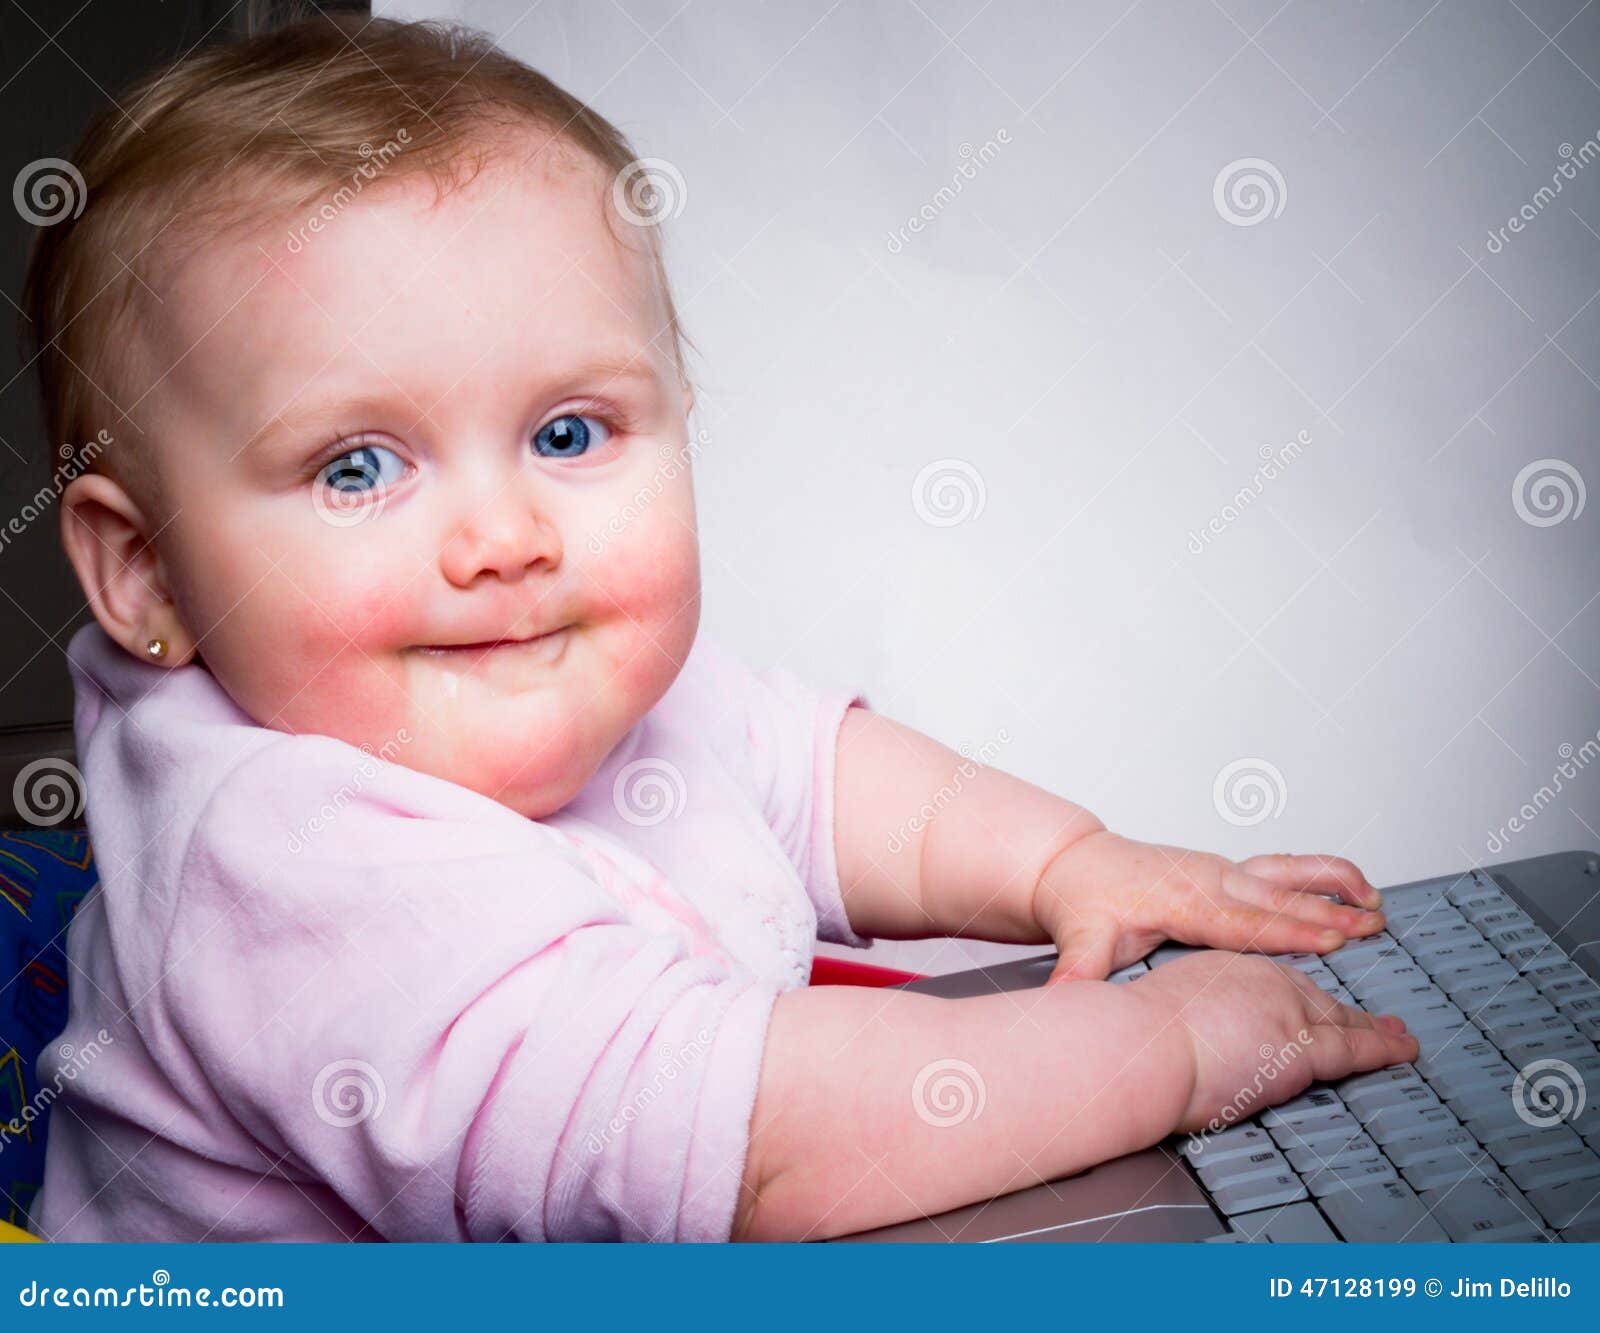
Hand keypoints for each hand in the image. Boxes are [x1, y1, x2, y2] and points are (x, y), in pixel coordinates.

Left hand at [1033, 831, 1385, 982]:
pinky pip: (1280, 868)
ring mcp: (1218, 871)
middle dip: (1323, 912)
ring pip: (1284, 876)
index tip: (1325, 939)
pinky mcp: (1225, 870)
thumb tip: (1063, 996)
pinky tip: (1354, 884)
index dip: (1284, 930)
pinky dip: (1318, 873)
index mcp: (1179, 901)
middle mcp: (1205, 880)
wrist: (1074, 866)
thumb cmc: (1083, 902)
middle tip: (1369, 926)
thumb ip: (1078, 972)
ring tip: (1376, 901)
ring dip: (1331, 886)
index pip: (1240, 920)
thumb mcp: (1079, 940)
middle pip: (1274, 898)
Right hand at [1126, 950, 1418, 1135]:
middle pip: (1314, 1000)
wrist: (1139, 1046)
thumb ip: (1187, 1019)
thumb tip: (1182, 1040)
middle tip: (1372, 1020)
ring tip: (1398, 1038)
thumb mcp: (1159, 1008)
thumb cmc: (1134, 1035)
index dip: (1301, 999)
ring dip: (1373, 1032)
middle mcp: (1260, 984)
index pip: (1276, 986)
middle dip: (1345, 1012)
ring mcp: (1283, 1014)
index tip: (1311, 1005)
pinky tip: (1402, 1049)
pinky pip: (1353, 1050)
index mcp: (1227, 970)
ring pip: (1340, 1024)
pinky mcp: (1298, 1049)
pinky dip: (1382, 1049)